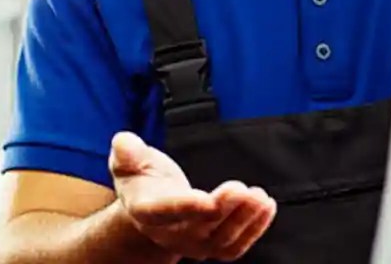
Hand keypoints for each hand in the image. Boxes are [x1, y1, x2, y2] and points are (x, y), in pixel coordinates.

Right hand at [109, 132, 276, 260]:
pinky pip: (235, 247)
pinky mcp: (214, 245)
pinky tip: (266, 206)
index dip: (185, 207)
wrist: (150, 208)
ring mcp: (194, 243)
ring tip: (260, 197)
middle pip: (200, 227)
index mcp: (147, 210)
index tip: (206, 199)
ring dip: (244, 220)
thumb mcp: (127, 161)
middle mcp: (170, 233)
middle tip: (241, 189)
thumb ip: (127, 153)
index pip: (165, 212)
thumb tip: (124, 142)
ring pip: (222, 240)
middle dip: (222, 209)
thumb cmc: (141, 179)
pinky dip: (254, 230)